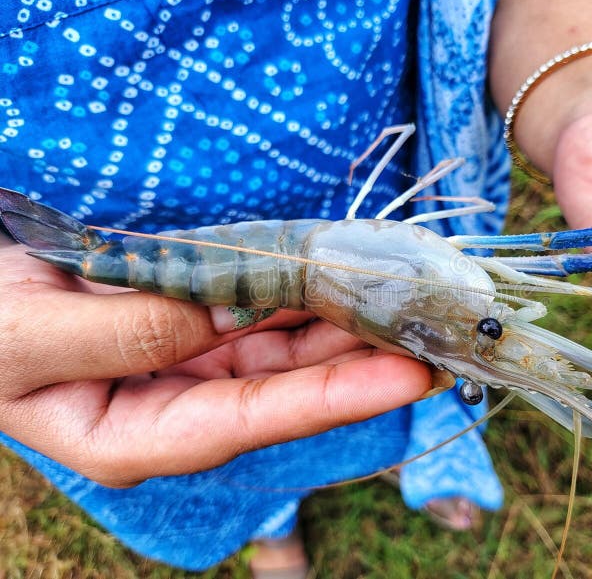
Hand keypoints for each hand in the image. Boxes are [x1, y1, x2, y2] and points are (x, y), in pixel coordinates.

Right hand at [0, 245, 431, 486]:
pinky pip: (260, 307)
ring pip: (283, 344)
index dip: (333, 398)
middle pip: (286, 386)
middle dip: (359, 358)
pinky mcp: (196, 321)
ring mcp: (192, 361)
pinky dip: (301, 290)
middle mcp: (179, 405)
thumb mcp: (30, 337)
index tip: (406, 376)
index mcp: (138, 435)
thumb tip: (222, 318)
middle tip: (433, 333)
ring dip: (342, 321)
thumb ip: (128, 333)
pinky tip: (345, 275)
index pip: (253, 421)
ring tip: (407, 301)